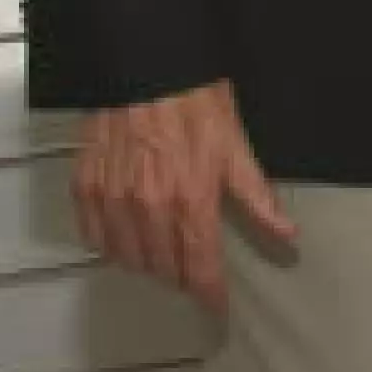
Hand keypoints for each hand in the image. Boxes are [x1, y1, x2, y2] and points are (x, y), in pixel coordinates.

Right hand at [72, 80, 296, 314]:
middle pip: (163, 270)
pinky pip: (94, 237)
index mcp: (191, 200)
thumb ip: (255, 196)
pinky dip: (111, 244)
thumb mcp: (234, 144)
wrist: (145, 65)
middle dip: (181, 276)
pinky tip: (126, 234)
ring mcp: (112, 200)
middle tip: (193, 268)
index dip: (210, 295)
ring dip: (147, 263)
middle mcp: (149, 208)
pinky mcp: (86, 187)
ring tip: (162, 252)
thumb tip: (286, 233)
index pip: (200, 269)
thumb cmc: (193, 99)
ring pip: (128, 259)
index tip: (218, 307)